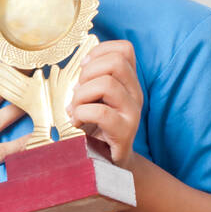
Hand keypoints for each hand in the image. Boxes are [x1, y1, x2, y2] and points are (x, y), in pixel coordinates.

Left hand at [65, 40, 142, 166]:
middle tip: (77, 93)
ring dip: (81, 95)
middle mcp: (135, 93)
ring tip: (75, 110)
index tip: (83, 68)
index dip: (100, 51)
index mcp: (128, 82)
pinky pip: (101, 112)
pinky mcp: (125, 132)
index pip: (125, 49)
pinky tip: (76, 123)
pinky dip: (81, 114)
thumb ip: (92, 79)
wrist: (107, 162)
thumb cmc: (95, 127)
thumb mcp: (94, 98)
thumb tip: (81, 61)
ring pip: (107, 84)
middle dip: (87, 73)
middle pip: (115, 62)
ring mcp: (133, 112)